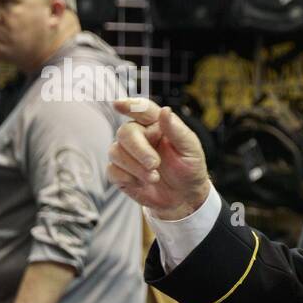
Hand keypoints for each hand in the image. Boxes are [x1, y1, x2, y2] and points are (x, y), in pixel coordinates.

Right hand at [108, 99, 210, 219]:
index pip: (142, 110)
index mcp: (157, 125)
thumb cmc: (189, 169)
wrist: (185, 197)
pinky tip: (142, 183)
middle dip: (139, 149)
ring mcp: (128, 154)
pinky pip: (112, 170)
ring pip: (115, 151)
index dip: (130, 105)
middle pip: (125, 132)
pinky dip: (127, 178)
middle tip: (154, 164)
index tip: (118, 105)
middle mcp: (140, 136)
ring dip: (135, 167)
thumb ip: (177, 130)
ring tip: (154, 177)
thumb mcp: (191, 149)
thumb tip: (165, 110)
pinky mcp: (121, 172)